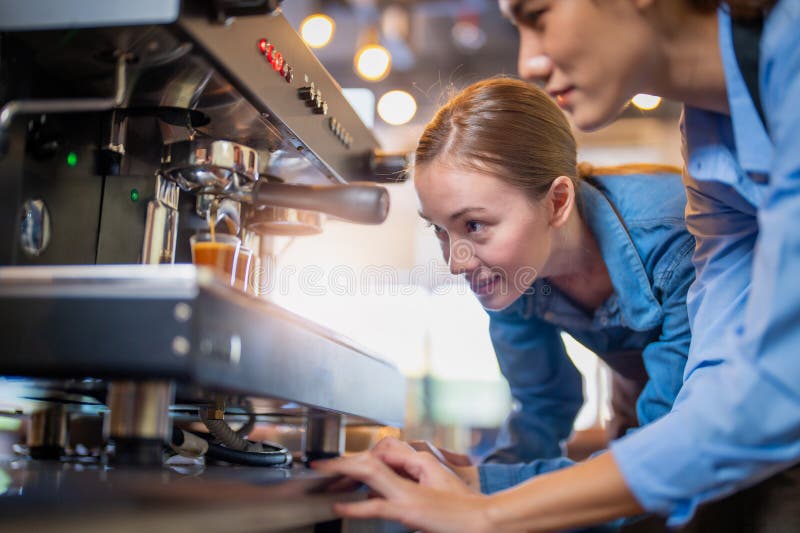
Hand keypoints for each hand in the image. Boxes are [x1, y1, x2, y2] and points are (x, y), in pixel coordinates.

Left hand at [313, 437, 491, 531]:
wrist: (484, 520)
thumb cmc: (463, 510)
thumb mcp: (432, 494)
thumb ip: (406, 489)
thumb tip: (378, 496)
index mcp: (416, 469)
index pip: (378, 457)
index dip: (354, 458)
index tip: (335, 463)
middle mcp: (409, 478)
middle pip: (369, 460)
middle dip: (342, 462)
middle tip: (320, 467)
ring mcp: (408, 494)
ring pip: (370, 473)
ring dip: (344, 473)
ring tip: (324, 476)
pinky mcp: (410, 511)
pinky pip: (378, 505)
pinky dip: (356, 507)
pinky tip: (340, 509)